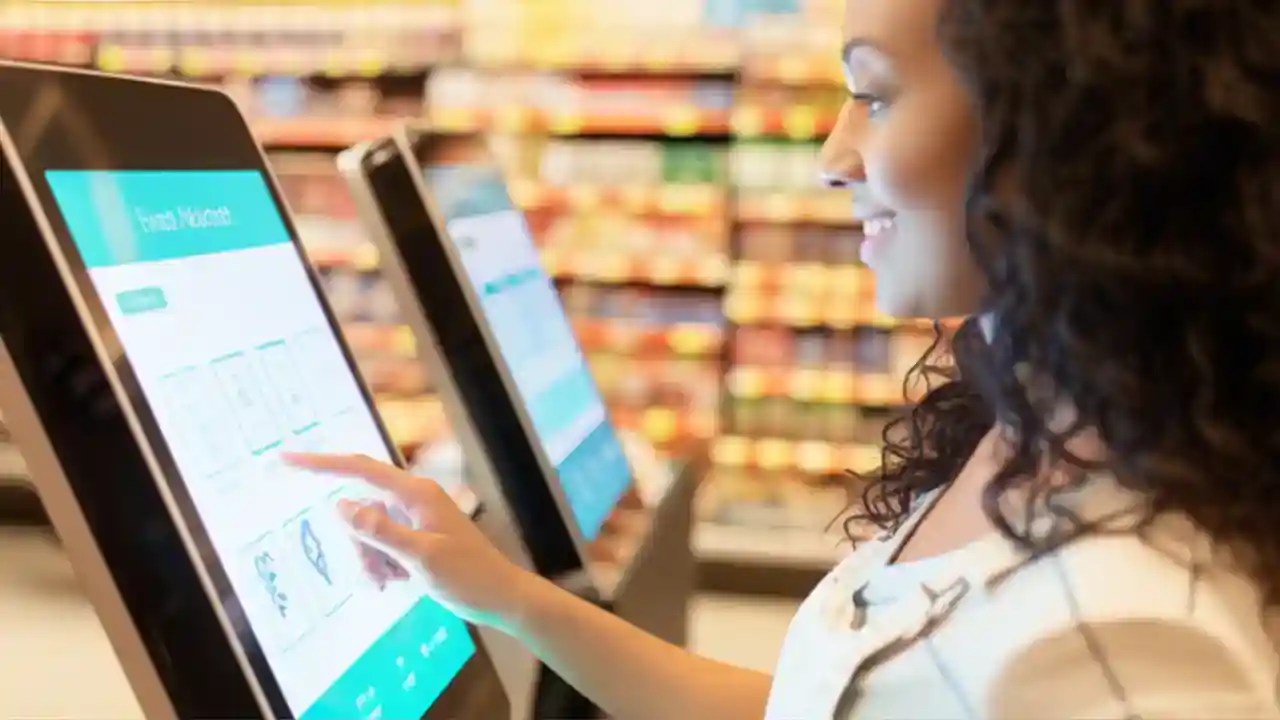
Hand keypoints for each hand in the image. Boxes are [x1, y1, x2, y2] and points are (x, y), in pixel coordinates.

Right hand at [285, 453, 534, 630]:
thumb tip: (342, 505)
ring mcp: (416, 518)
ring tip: (393, 583)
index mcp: (416, 493)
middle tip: (378, 576)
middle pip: (362, 510)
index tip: (288, 459)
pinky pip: (384, 546)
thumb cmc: (467, 575)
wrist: (501, 597)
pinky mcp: (418, 537)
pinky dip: (384, 565)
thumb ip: (380, 531)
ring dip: (372, 560)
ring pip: (370, 533)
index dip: (322, 463)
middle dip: (360, 544)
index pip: (361, 469)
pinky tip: (399, 583)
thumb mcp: (420, 556)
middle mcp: (414, 499)